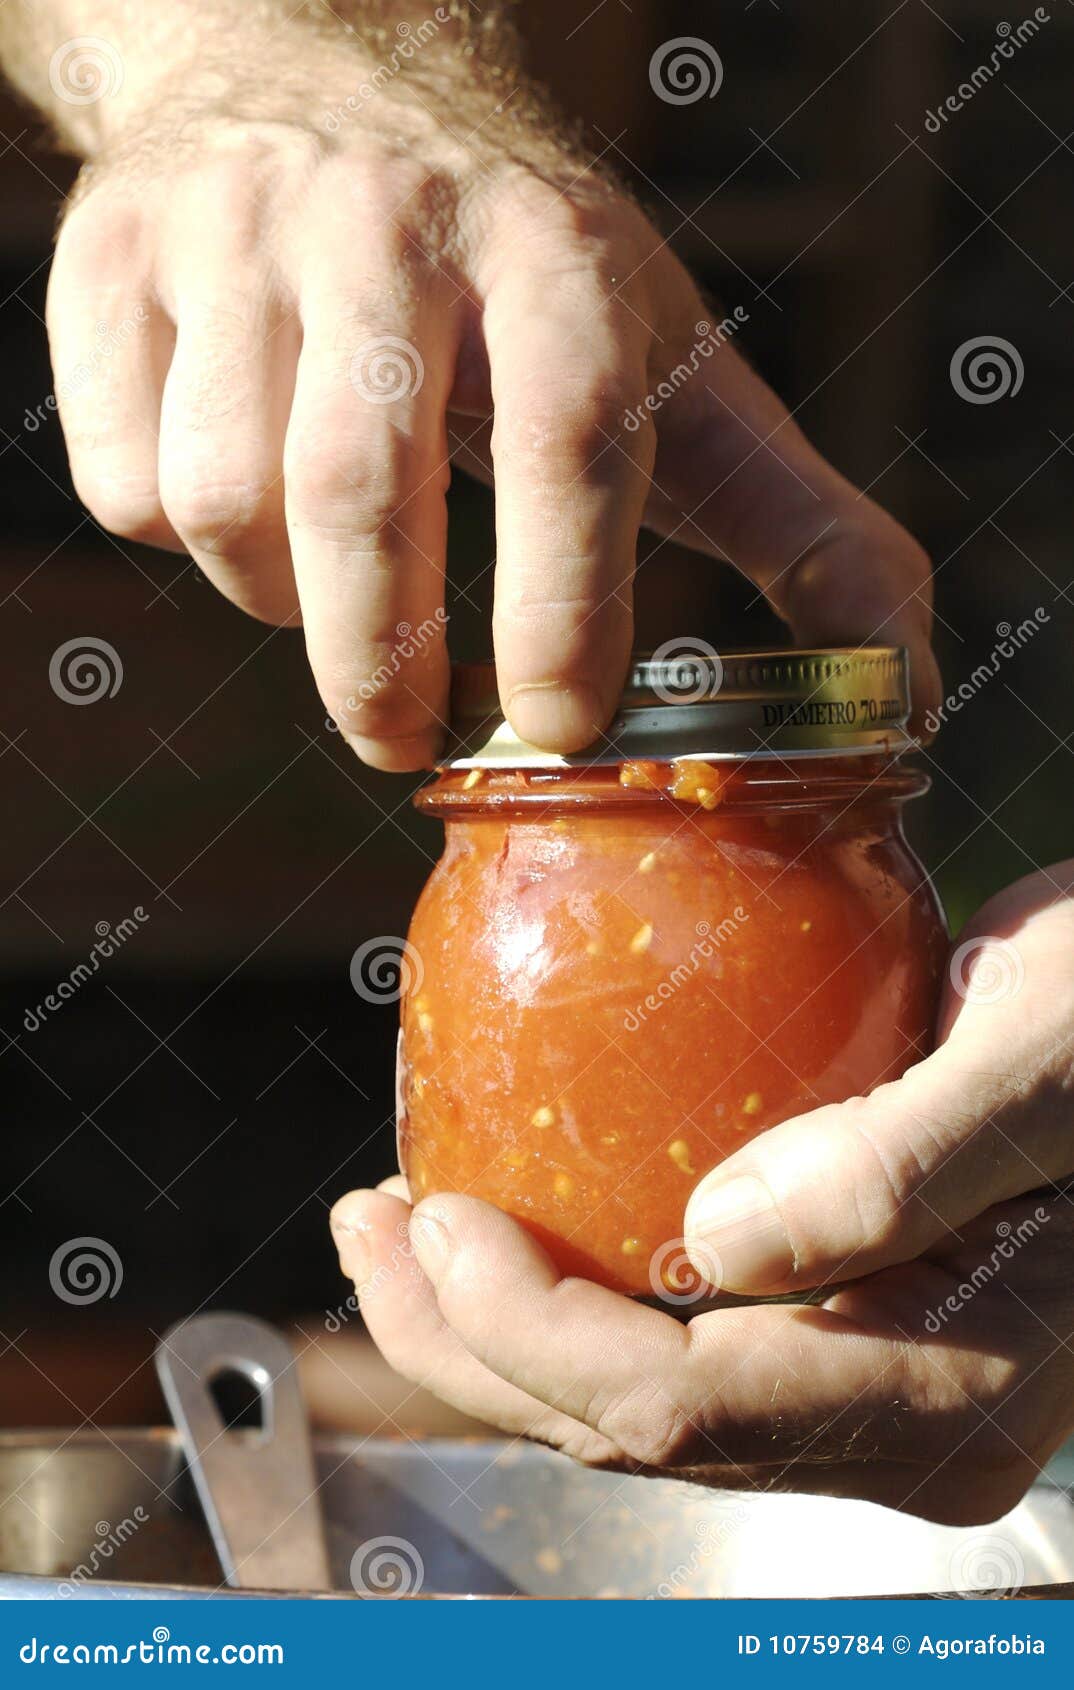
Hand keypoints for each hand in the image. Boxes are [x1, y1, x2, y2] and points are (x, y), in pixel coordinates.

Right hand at [43, 18, 938, 768]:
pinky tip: (245, 505)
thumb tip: (899, 688)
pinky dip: (177, 540)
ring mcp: (232, 234)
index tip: (556, 728)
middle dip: (382, 667)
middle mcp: (384, 224)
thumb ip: (796, 525)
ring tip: (333, 593)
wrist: (320, 67)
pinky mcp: (110, 259)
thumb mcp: (672, 362)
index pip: (565, 442)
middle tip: (403, 742)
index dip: (561, 609)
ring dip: (280, 601)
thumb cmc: (518, 267)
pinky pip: (124, 476)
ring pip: (221, 501)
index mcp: (552, 255)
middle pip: (360, 495)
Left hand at [331, 865, 1073, 1523]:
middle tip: (366, 1226)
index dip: (526, 1332)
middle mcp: (898, 1427)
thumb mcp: (1044, 1058)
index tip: (432, 1215)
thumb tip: (718, 1235)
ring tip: (398, 1228)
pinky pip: (674, 1348)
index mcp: (944, 1391)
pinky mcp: (845, 1336)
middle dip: (470, 1342)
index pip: (677, 1405)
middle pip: (629, 1427)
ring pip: (636, 1401)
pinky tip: (516, 1221)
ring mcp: (868, 1394)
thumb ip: (902, 1163)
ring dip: (498, 1327)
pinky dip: (569, 1297)